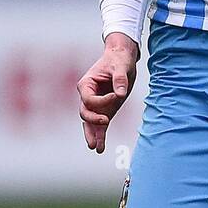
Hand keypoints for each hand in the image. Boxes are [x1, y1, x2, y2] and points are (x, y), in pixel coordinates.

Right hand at [77, 35, 138, 152]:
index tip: (116, 95)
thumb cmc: (118, 59)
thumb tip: (120, 93)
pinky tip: (100, 149)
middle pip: (85, 112)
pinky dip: (100, 136)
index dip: (102, 101)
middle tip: (105, 121)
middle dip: (93, 120)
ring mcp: (96, 105)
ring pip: (89, 123)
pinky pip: (100, 126)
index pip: (89, 99)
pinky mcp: (105, 110)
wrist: (121, 58)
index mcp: (86, 84)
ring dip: (92, 135)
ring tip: (95, 147)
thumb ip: (119, 79)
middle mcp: (88, 96)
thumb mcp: (120, 66)